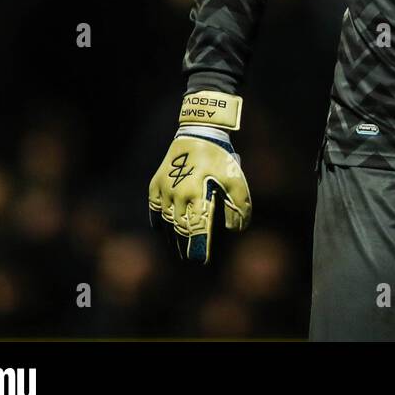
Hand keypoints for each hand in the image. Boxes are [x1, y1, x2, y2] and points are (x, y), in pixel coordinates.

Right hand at [148, 91, 251, 263]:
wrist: (198, 133)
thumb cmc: (221, 158)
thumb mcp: (236, 179)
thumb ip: (240, 205)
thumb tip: (236, 229)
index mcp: (197, 194)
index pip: (196, 229)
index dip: (198, 247)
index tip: (200, 261)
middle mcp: (177, 195)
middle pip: (180, 228)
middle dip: (185, 245)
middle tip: (190, 259)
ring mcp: (164, 190)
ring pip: (166, 221)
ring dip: (172, 236)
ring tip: (178, 249)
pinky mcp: (155, 184)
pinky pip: (155, 209)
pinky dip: (159, 221)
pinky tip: (164, 230)